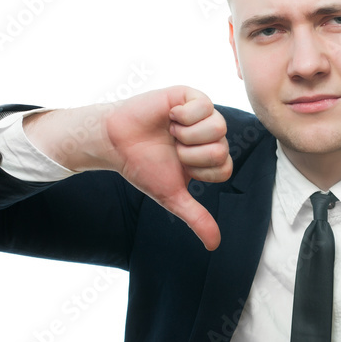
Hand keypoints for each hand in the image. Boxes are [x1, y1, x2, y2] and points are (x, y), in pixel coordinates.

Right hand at [104, 86, 231, 250]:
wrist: (115, 142)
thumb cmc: (142, 167)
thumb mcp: (172, 196)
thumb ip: (197, 218)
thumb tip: (214, 246)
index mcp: (209, 157)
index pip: (225, 168)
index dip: (200, 171)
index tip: (179, 165)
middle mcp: (209, 135)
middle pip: (222, 149)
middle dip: (191, 154)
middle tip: (172, 147)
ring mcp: (202, 114)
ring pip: (218, 127)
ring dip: (188, 135)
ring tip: (171, 132)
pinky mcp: (190, 95)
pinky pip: (205, 105)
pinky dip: (184, 115)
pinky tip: (170, 116)